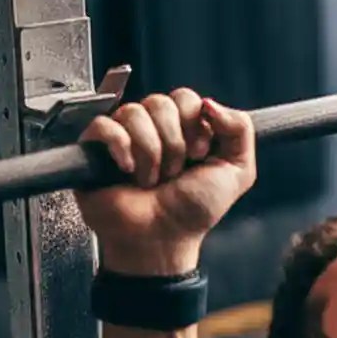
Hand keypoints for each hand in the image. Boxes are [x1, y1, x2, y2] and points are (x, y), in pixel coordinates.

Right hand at [73, 88, 256, 274]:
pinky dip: (121, 149)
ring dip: (151, 153)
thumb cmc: (194, 210)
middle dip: (174, 142)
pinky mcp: (95, 148)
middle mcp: (155, 129)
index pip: (186, 98)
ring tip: (152, 178)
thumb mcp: (237, 171)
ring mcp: (124, 136)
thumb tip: (211, 103)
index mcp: (186, 129)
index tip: (199, 154)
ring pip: (134, 112)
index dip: (195, 124)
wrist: (161, 239)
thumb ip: (240, 130)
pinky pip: (105, 126)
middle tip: (175, 171)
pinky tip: (128, 170)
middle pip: (160, 102)